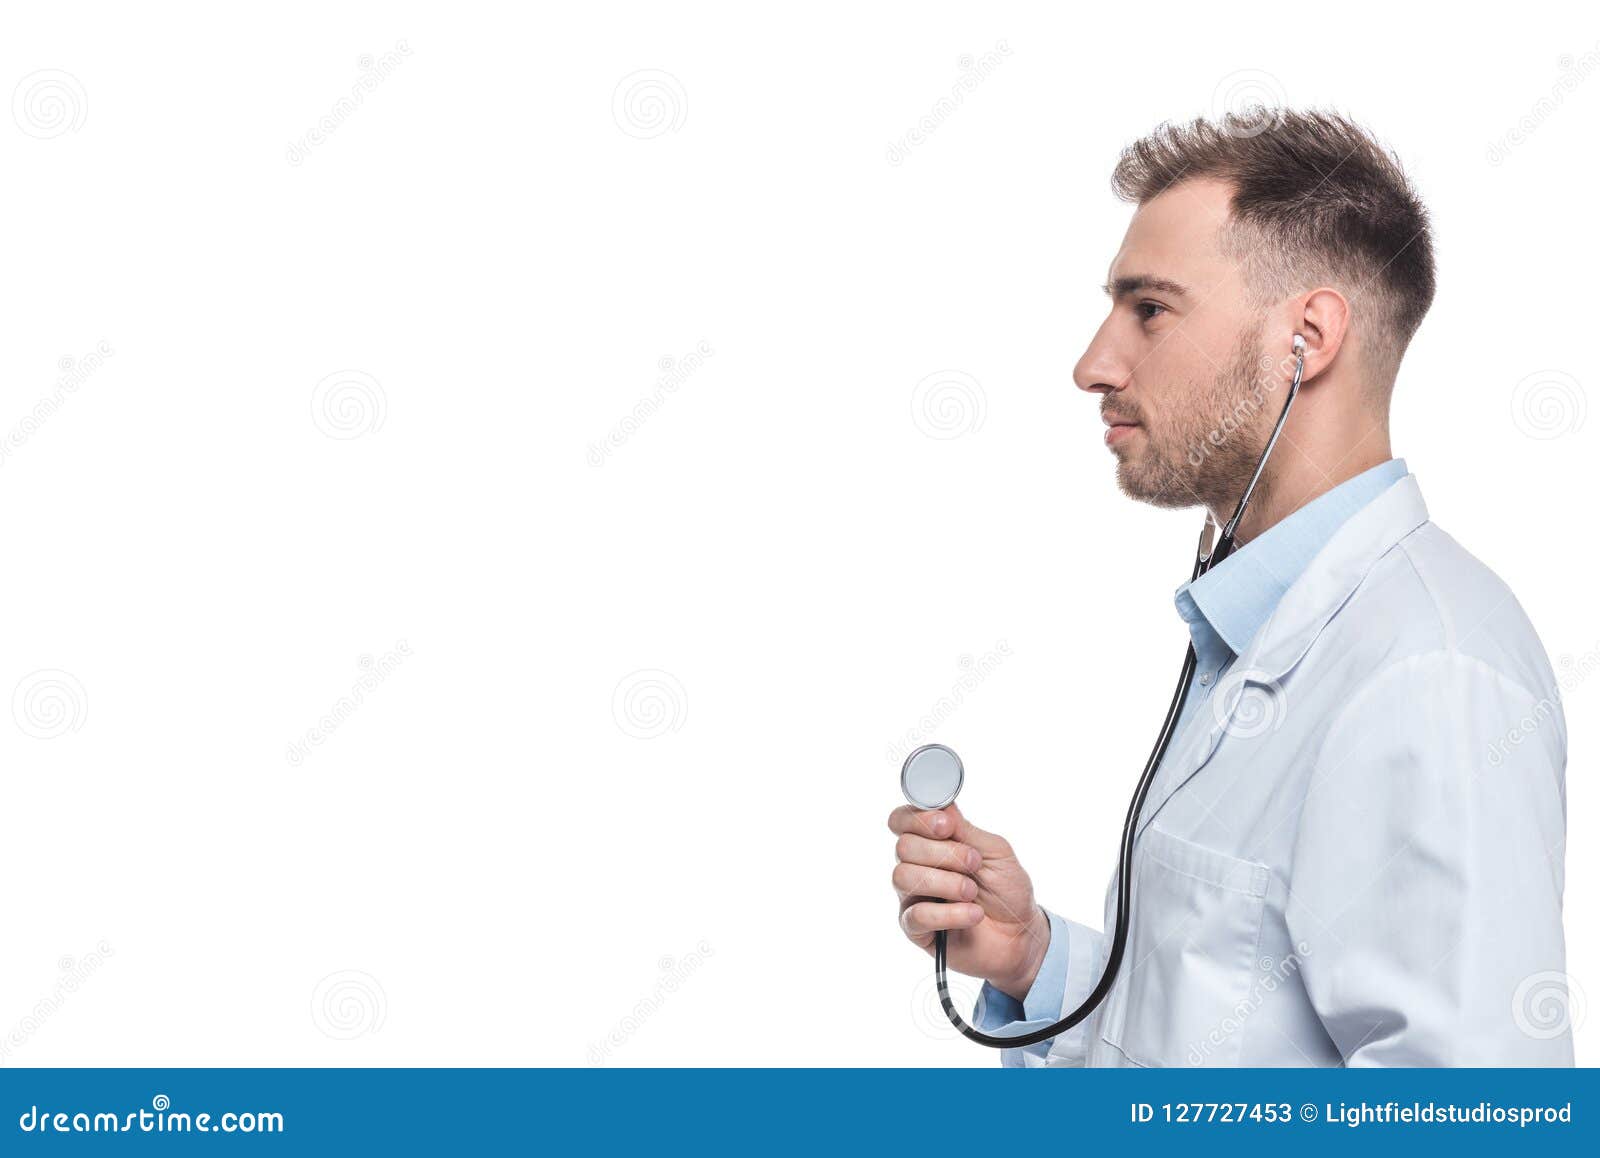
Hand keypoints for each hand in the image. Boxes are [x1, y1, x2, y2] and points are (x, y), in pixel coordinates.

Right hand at [887, 802, 1049, 1001]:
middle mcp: (917, 866)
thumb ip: (966, 829)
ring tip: (973, 893)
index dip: (918, 819)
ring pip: (903, 877)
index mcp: (932, 842)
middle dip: (944, 854)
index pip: (902, 820)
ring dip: (947, 883)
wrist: (1020, 934)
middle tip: (975, 864)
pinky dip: (950, 913)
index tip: (946, 826)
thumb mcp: (995, 851)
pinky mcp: (916, 929)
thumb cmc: (1007, 890)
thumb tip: (941, 808)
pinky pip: (917, 915)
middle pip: (903, 846)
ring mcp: (913, 897)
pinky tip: (973, 915)